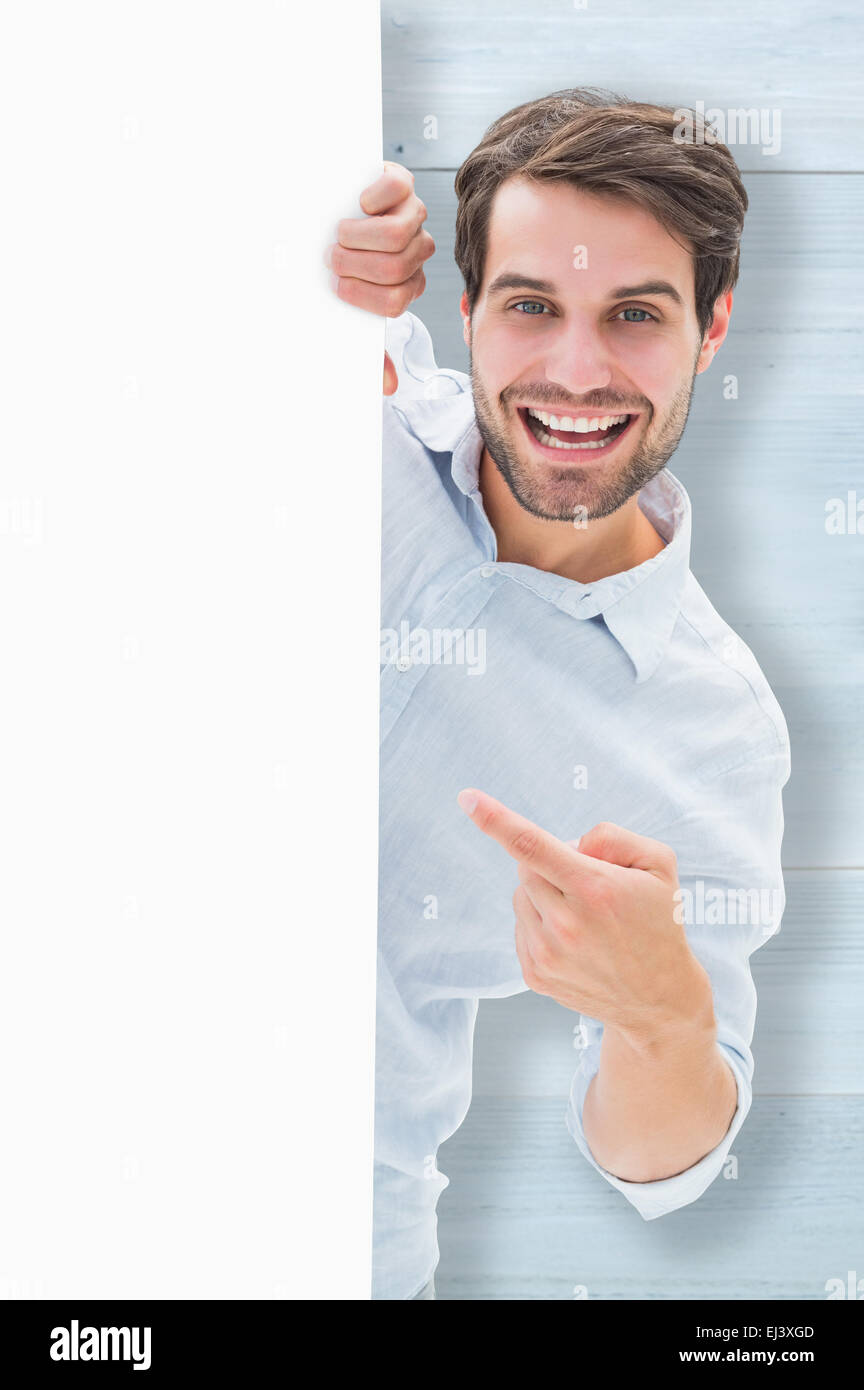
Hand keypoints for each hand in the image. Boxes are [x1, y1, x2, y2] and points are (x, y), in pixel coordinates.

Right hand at [326, 162, 434, 394]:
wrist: (324, 213)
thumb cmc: (338, 267)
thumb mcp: (347, 306)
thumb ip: (369, 345)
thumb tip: (388, 385)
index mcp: (407, 283)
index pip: (396, 302)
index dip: (364, 297)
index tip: (338, 287)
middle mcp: (415, 251)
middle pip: (397, 269)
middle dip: (355, 267)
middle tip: (331, 260)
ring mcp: (411, 215)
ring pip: (399, 235)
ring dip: (359, 237)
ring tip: (338, 235)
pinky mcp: (401, 183)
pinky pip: (399, 189)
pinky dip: (376, 197)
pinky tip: (359, 204)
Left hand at [456, 788, 712, 1043]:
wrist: (659, 998)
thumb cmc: (659, 922)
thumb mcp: (658, 864)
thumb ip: (612, 836)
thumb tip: (566, 843)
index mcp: (594, 889)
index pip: (533, 845)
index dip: (495, 819)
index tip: (467, 798)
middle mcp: (566, 924)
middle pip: (526, 867)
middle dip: (551, 866)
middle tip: (589, 886)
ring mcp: (548, 954)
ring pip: (521, 896)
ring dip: (544, 895)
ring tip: (585, 918)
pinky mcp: (536, 975)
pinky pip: (521, 927)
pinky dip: (541, 923)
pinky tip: (574, 940)